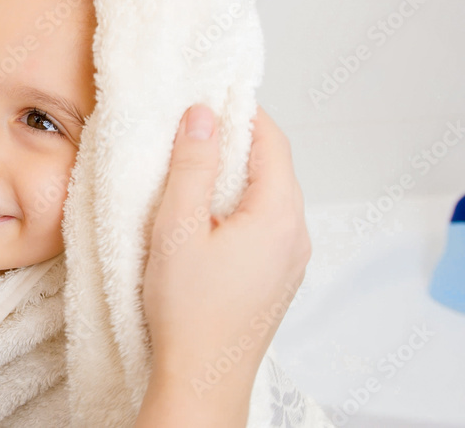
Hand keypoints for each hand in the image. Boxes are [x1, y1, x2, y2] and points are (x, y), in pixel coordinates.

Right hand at [141, 104, 310, 410]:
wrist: (201, 377)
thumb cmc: (187, 310)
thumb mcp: (177, 227)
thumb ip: (191, 166)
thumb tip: (202, 115)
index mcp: (279, 214)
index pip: (272, 140)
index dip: (242, 111)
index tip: (209, 96)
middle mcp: (296, 235)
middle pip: (272, 168)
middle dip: (234, 144)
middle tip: (191, 131)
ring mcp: (290, 260)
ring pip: (266, 198)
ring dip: (233, 178)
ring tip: (189, 173)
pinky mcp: (276, 278)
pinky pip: (264, 226)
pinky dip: (237, 209)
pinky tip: (202, 219)